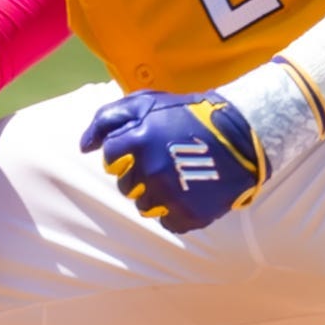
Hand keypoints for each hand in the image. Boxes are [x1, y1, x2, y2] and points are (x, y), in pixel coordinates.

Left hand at [78, 89, 265, 233]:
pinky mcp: (188, 214)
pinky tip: (191, 192)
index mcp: (136, 140)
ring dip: (157, 194)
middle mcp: (149, 169)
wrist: (241, 134)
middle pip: (126, 186)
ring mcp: (169, 195)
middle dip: (140, 174)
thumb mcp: (147, 103)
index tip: (145, 147)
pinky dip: (176, 210)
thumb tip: (83, 146)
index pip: (110, 158)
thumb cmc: (188, 115)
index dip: (124, 153)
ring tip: (179, 176)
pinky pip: (168, 221)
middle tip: (165, 160)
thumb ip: (108, 118)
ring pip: (144, 206)